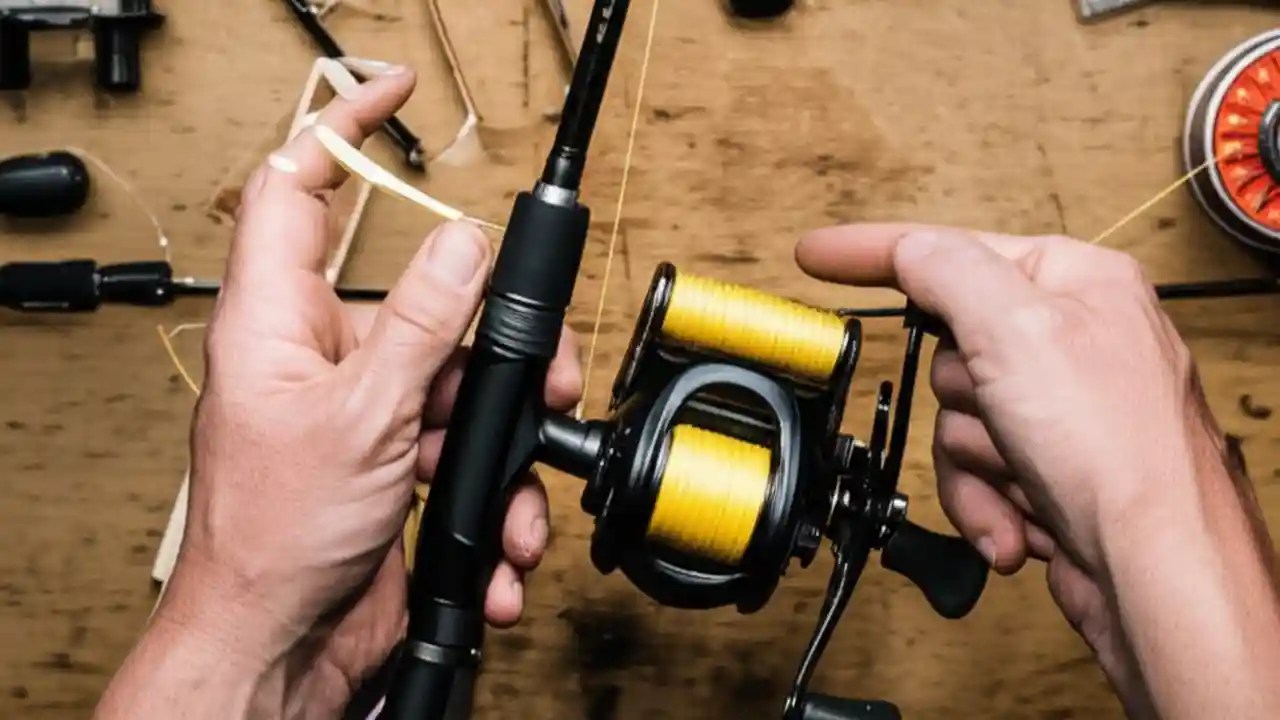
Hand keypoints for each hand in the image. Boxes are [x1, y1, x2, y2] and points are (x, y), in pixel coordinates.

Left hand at [98, 69, 580, 718]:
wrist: (281, 645)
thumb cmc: (275, 539)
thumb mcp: (363, 416)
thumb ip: (419, 324)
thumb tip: (463, 244)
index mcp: (279, 321)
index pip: (299, 191)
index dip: (344, 133)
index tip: (397, 96)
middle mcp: (322, 356)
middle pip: (424, 299)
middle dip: (491, 340)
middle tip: (538, 368)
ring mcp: (365, 410)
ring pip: (458, 379)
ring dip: (498, 433)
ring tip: (509, 481)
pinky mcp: (398, 460)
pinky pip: (461, 441)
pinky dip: (489, 481)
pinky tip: (493, 530)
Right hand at [796, 224, 1264, 717]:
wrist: (1160, 577)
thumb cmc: (1123, 454)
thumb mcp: (1016, 331)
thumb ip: (948, 272)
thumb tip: (907, 248)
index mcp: (1076, 283)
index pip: (949, 251)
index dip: (873, 252)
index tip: (817, 253)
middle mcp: (1074, 340)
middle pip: (949, 352)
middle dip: (961, 404)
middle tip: (1003, 416)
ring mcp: (1065, 411)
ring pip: (957, 423)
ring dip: (976, 463)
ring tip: (1027, 478)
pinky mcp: (1055, 470)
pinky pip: (980, 473)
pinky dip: (991, 503)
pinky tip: (1025, 521)